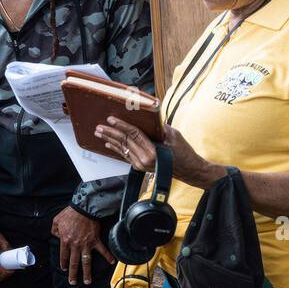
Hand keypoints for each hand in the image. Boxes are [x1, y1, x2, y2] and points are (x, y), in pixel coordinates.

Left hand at [51, 206, 113, 285]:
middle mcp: (75, 245)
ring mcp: (86, 244)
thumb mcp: (56, 221)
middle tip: (73, 282)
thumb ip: (54, 230)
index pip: (63, 256)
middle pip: (74, 262)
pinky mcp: (95, 240)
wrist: (83, 208)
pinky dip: (108, 256)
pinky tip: (112, 262)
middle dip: (73, 273)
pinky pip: (102, 249)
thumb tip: (56, 236)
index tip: (64, 269)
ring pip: (86, 261)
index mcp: (65, 241)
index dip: (64, 263)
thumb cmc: (69, 214)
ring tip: (88, 281)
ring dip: (87, 272)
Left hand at [95, 118, 218, 186]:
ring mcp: (141, 165)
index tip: (111, 119)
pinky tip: (108, 143)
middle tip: (100, 126)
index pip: (134, 135)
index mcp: (153, 151)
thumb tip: (148, 116)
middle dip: (111, 133)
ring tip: (100, 133)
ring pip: (122, 149)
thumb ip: (160, 127)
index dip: (122, 126)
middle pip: (125, 142)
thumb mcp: (174, 135)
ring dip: (110, 140)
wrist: (188, 170)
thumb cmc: (183, 151)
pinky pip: (125, 155)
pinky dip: (116, 148)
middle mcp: (145, 160)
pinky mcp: (140, 167)